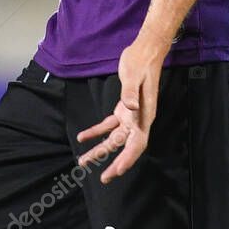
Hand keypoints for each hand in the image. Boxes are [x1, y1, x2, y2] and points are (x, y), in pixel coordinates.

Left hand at [76, 33, 166, 183]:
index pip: (138, 143)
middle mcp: (139, 119)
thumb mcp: (135, 75)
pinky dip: (96, 131)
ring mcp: (131, 115)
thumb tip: (131, 109)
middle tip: (102, 178)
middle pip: (126, 147)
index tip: (117, 170)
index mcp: (144, 115)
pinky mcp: (123, 108)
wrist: (145, 50)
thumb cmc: (141, 62)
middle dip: (114, 163)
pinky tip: (83, 136)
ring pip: (115, 138)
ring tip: (84, 161)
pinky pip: (109, 124)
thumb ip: (132, 93)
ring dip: (100, 150)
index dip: (129, 158)